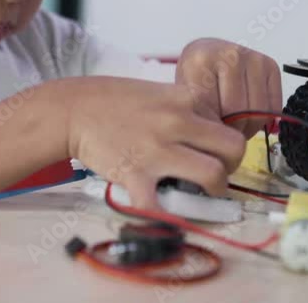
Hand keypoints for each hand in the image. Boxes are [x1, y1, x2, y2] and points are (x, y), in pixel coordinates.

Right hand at [59, 76, 246, 209]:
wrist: (73, 110)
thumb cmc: (113, 101)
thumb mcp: (157, 91)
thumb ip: (184, 109)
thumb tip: (206, 135)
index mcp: (185, 99)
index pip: (227, 124)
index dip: (222, 142)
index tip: (211, 151)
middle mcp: (177, 121)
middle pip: (234, 148)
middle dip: (232, 166)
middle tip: (219, 174)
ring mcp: (158, 148)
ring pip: (214, 175)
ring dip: (214, 191)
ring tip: (202, 194)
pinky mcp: (136, 173)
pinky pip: (162, 204)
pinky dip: (168, 216)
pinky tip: (166, 212)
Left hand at [175, 38, 282, 138]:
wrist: (206, 52)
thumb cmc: (196, 76)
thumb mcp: (186, 96)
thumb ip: (199, 116)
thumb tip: (220, 146)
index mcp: (200, 61)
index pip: (211, 110)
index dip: (211, 131)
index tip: (209, 135)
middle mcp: (229, 55)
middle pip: (237, 113)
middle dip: (231, 131)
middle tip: (223, 131)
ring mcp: (252, 57)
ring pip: (257, 113)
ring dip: (247, 127)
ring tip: (234, 123)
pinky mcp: (270, 65)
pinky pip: (273, 107)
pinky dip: (263, 119)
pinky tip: (249, 113)